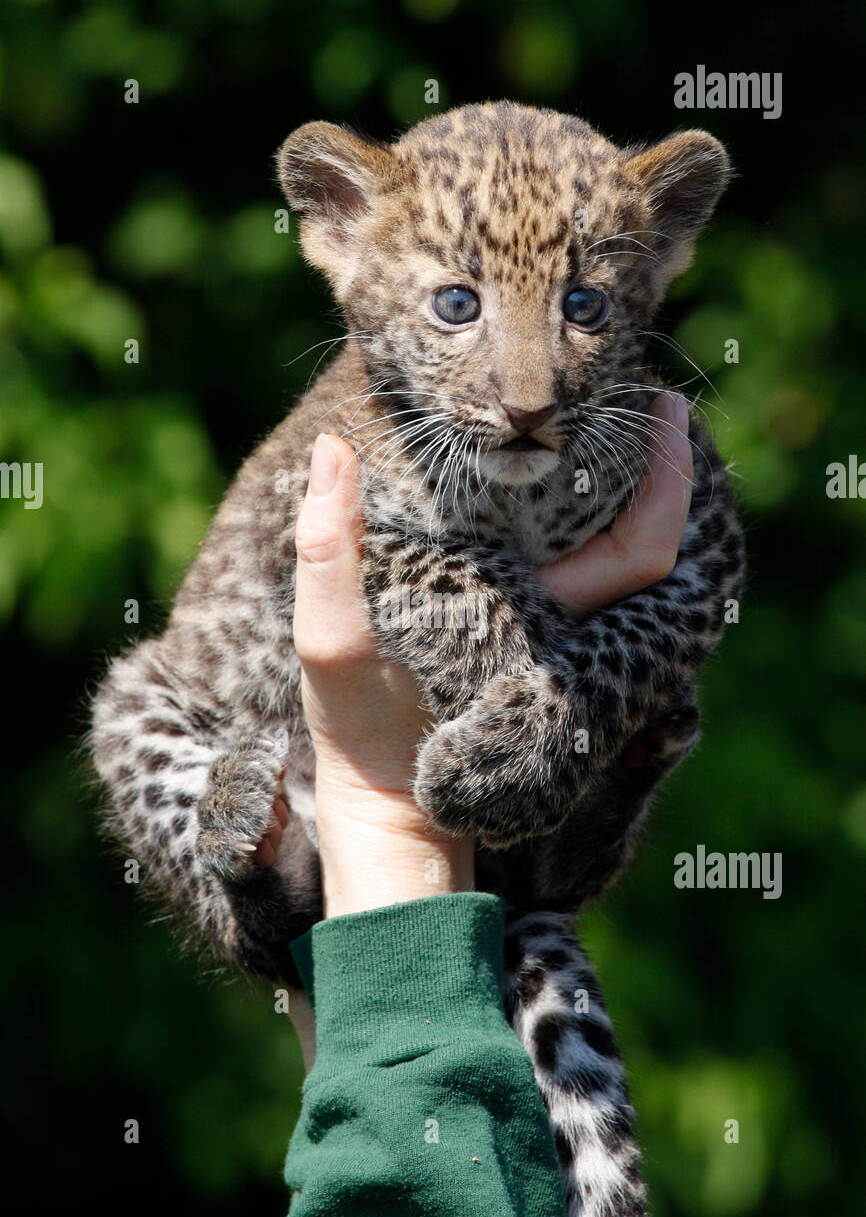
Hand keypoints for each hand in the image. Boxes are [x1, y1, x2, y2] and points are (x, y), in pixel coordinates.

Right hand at [256, 392, 692, 917]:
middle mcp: (563, 632)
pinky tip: (569, 490)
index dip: (668, 481)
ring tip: (620, 429)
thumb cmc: (363, 733)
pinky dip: (595, 525)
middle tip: (657, 403)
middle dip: (665, 474)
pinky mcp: (532, 645)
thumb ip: (328, 553)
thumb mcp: (332, 644)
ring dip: (633, 497)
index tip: (667, 411)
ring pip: (621, 563)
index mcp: (538, 620)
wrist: (388, 813)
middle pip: (648, 549)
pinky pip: (587, 577)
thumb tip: (332, 451)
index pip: (640, 549)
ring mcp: (553, 640)